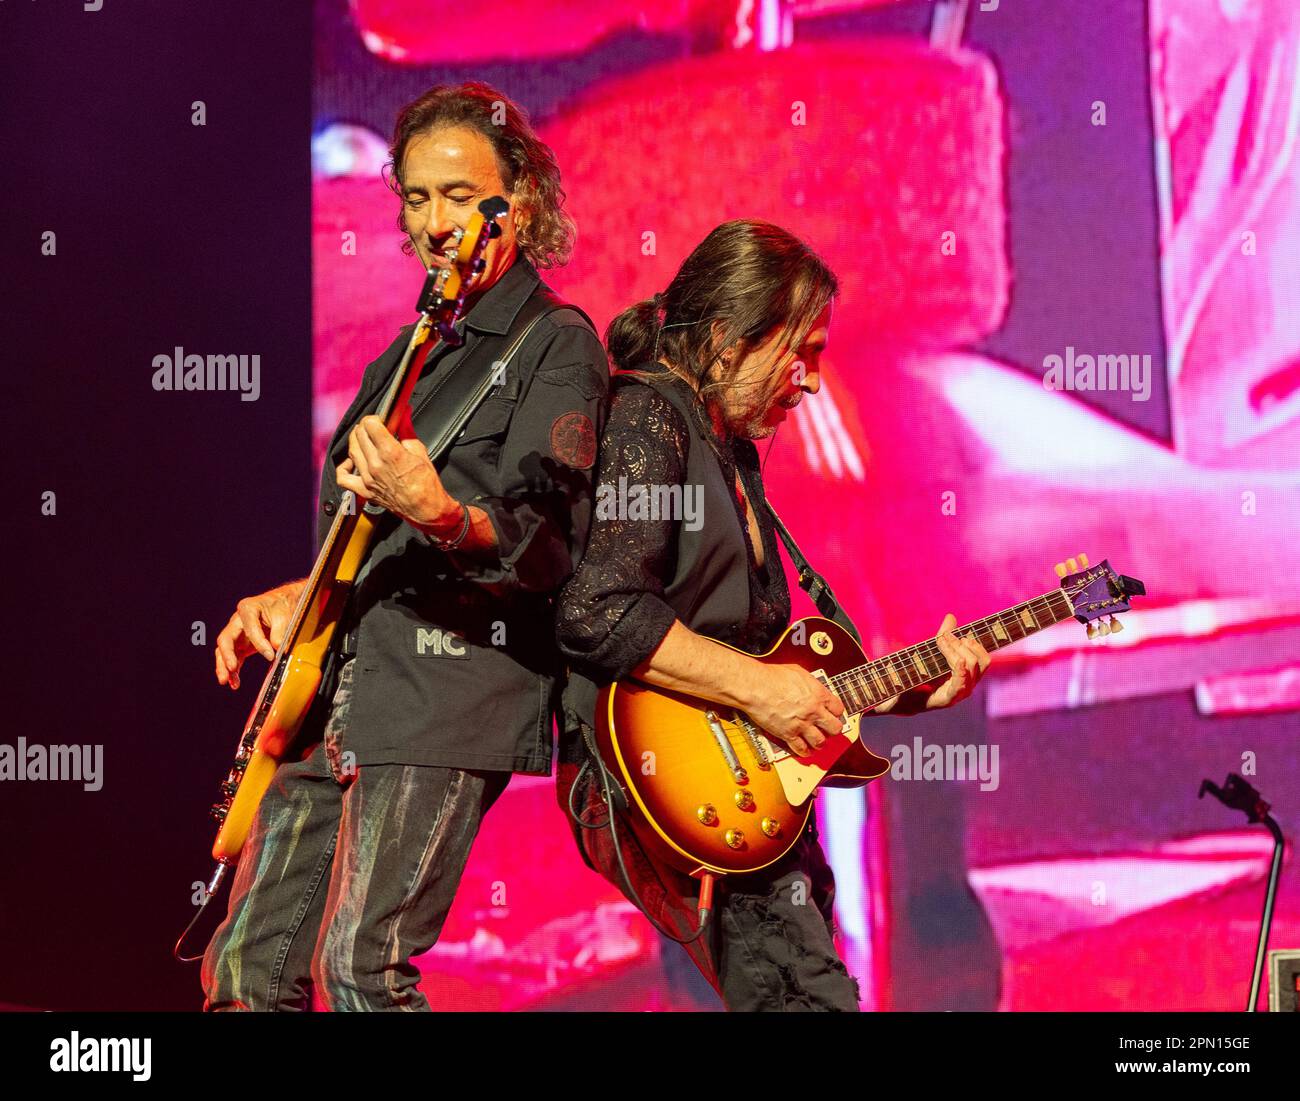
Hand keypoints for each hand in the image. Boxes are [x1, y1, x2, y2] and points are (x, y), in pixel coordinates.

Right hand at [214, 579, 305, 689]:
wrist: (285, 601)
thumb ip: (280, 631)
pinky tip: (234, 683)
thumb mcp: (285, 615)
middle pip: (226, 639)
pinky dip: (234, 670)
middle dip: (226, 655)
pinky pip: (234, 658)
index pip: (249, 628)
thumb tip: (276, 648)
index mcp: (248, 608)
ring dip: (224, 666)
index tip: (270, 655)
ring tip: (226, 681)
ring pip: (225, 651)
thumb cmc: (283, 605)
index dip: (259, 643)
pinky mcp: (242, 644)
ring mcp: (238, 633)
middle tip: (231, 669)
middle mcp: (238, 621)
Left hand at [335, 415, 460, 531]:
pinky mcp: (364, 491)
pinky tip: (351, 461)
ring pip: (352, 451)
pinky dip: (344, 467)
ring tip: (365, 440)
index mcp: (391, 453)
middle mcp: (376, 465)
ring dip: (356, 441)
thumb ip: (407, 430)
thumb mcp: (420, 452)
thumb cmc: (426, 485)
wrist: (426, 509)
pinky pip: (344, 478)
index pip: (370, 425)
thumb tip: (404, 414)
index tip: (379, 419)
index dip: (374, 418)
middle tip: (373, 428)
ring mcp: (367, 478)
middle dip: (365, 427)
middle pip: (359, 435)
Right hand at [739, 663, 845, 758]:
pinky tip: (805, 750)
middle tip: (828, 729)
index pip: (839, 709)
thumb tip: (812, 686)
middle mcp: (813, 711)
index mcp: (818, 694)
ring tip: (817, 741)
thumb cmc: (772, 677)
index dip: (836, 712)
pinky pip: (801, 749)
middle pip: (835, 728)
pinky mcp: (788, 734)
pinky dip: (805, 752)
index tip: (833, 714)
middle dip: (832, 729)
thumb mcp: (798, 672)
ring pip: (820, 742)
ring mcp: (802, 724)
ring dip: (820, 742)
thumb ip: (809, 683)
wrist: (755, 687)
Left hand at [918, 613, 990, 709]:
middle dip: (962, 645)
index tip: (960, 634)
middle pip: (978, 661)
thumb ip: (944, 637)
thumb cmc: (919, 674)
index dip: (975, 644)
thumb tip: (951, 616)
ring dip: (955, 651)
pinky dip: (961, 672)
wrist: (900, 695)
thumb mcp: (933, 652)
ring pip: (970, 669)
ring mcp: (959, 694)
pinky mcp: (947, 700)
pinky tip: (958, 661)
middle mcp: (967, 685)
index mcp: (968, 675)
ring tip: (940, 641)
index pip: (984, 659)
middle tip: (944, 636)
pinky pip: (961, 686)